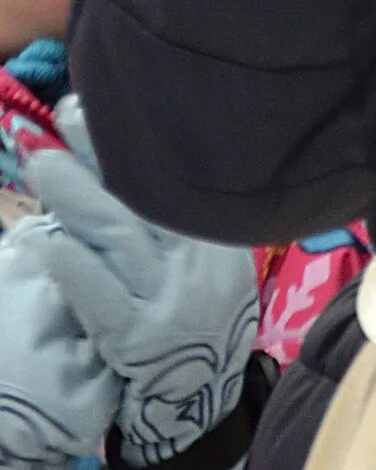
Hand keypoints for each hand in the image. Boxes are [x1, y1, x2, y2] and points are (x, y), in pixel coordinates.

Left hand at [21, 104, 256, 467]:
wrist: (200, 392)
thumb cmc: (196, 316)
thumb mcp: (210, 261)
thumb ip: (180, 223)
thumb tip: (136, 169)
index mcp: (210, 236)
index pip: (172, 179)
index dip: (135, 143)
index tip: (101, 105)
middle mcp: (193, 260)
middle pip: (141, 198)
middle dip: (99, 155)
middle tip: (65, 114)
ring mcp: (166, 298)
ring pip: (116, 237)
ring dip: (75, 196)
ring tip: (41, 162)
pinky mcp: (136, 335)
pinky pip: (99, 296)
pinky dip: (72, 265)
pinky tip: (46, 239)